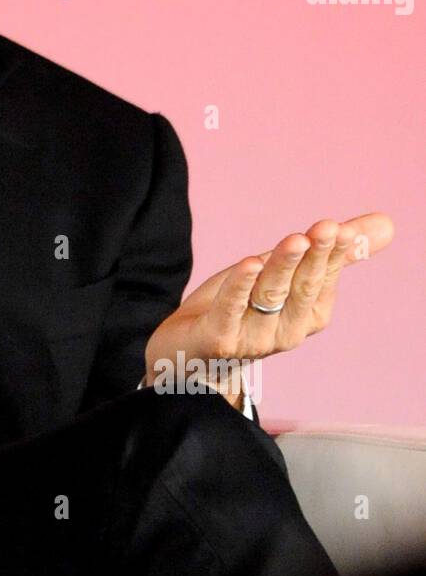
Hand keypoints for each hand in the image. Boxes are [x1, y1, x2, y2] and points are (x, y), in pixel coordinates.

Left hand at [143, 213, 395, 401]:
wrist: (188, 351)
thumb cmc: (243, 308)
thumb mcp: (284, 272)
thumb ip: (331, 253)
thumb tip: (386, 223)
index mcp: (308, 314)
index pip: (324, 277)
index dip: (334, 253)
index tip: (342, 228)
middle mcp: (286, 330)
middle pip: (303, 288)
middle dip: (316, 257)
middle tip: (328, 227)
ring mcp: (252, 338)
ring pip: (270, 296)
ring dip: (283, 266)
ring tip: (295, 239)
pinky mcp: (218, 340)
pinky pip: (231, 310)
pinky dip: (240, 287)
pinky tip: (249, 264)